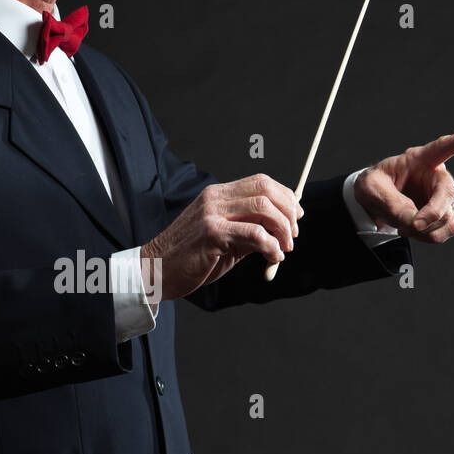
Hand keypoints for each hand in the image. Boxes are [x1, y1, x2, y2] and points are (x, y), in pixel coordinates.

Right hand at [141, 174, 300, 300]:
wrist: (156, 271)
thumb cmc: (191, 258)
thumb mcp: (225, 240)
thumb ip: (249, 233)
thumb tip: (281, 233)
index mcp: (217, 194)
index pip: (261, 182)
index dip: (286, 197)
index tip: (297, 216)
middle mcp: (215, 198)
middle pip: (266, 190)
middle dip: (288, 212)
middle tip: (293, 236)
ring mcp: (212, 213)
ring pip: (264, 208)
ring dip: (283, 229)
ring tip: (284, 248)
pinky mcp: (211, 233)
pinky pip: (254, 234)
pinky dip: (271, 246)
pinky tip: (273, 257)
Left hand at [353, 128, 453, 241]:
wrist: (376, 202)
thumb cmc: (375, 186)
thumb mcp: (372, 188)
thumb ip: (390, 202)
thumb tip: (413, 221)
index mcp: (419, 159)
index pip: (441, 148)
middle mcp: (437, 176)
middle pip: (448, 192)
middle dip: (432, 213)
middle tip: (412, 225)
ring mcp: (444, 196)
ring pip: (449, 216)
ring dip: (427, 229)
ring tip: (405, 227)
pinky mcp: (447, 214)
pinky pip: (449, 229)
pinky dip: (430, 236)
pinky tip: (415, 231)